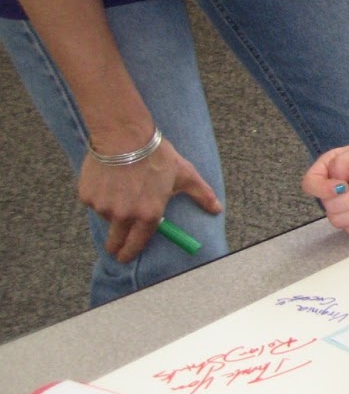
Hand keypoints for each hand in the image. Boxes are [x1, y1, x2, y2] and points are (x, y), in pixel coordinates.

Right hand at [77, 139, 221, 262]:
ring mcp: (103, 206)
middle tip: (115, 244)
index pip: (137, 244)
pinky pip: (94, 202)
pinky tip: (108, 180)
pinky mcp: (87, 196)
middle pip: (115, 240)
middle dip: (115, 245)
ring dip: (112, 209)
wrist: (125, 135)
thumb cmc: (157, 155)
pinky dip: (100, 195)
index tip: (124, 257)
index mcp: (149, 214)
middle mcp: (125, 215)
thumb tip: (217, 209)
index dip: (129, 253)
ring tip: (121, 188)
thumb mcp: (184, 174)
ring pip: (106, 216)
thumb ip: (201, 194)